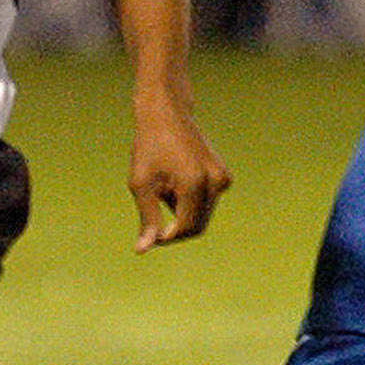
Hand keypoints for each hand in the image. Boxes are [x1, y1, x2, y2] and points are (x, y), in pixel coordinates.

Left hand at [129, 105, 231, 251]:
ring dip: (181, 212)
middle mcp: (215, 182)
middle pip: (196, 226)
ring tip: (163, 187)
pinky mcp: (223, 177)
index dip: (166, 237)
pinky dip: (189, 201)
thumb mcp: (141, 183)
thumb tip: (143, 249)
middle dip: (175, 226)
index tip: (149, 231)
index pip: (186, 228)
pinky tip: (174, 181)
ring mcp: (223, 179)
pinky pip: (205, 203)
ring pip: (201, 216)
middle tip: (152, 212)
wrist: (167, 114)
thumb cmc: (149, 147)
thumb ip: (146, 217)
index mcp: (195, 183)